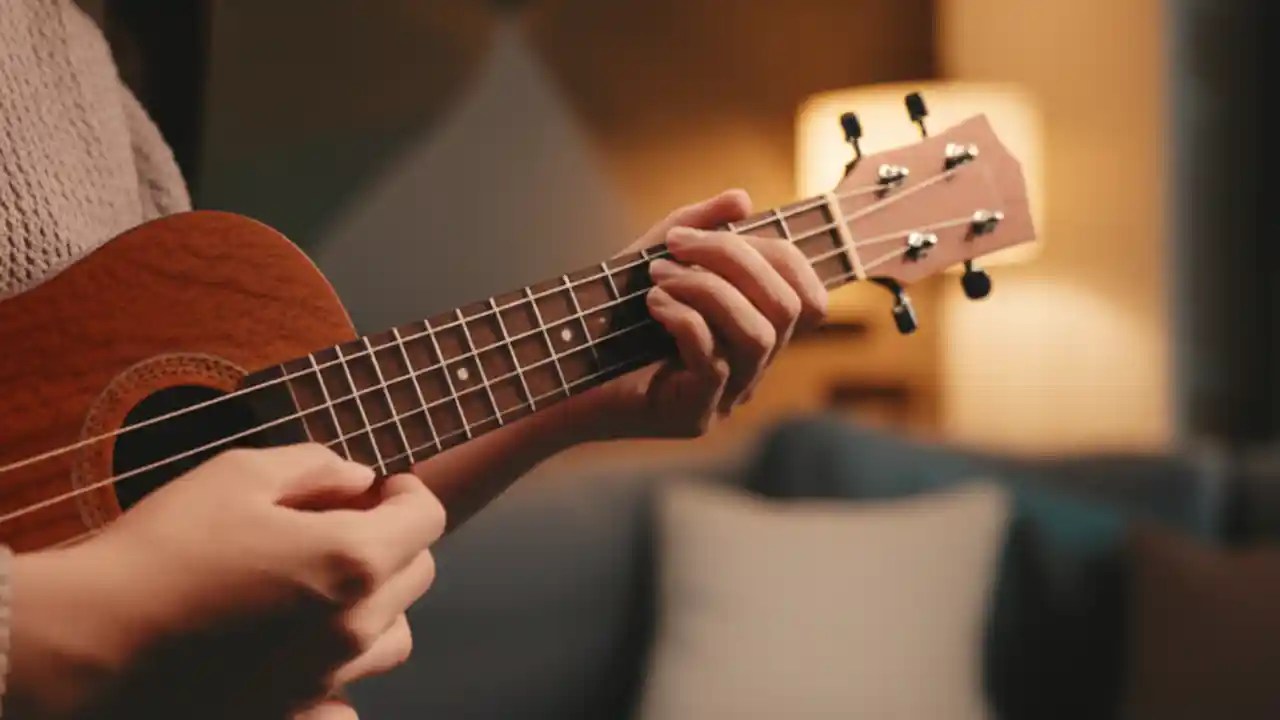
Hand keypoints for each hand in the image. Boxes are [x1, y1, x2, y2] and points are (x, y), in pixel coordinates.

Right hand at [7, 443, 444, 719]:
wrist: (90, 641)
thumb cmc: (163, 550)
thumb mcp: (238, 475)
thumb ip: (316, 467)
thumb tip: (359, 477)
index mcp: (354, 561)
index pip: (427, 518)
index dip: (407, 493)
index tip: (380, 489)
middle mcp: (355, 628)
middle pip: (417, 574)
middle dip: (391, 542)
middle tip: (340, 527)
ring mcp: (328, 681)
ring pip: (392, 638)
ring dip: (374, 606)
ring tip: (322, 589)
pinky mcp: (294, 717)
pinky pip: (348, 701)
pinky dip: (338, 676)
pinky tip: (299, 653)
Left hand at [570, 189, 826, 439]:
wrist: (555, 376)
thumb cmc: (605, 320)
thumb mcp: (651, 259)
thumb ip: (695, 226)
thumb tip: (742, 200)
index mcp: (753, 333)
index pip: (808, 297)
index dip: (776, 254)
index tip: (703, 234)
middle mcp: (751, 369)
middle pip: (790, 309)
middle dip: (736, 260)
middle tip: (675, 247)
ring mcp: (727, 397)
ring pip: (759, 336)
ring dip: (708, 289)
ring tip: (657, 276)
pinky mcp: (694, 415)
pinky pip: (713, 359)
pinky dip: (684, 318)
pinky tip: (651, 304)